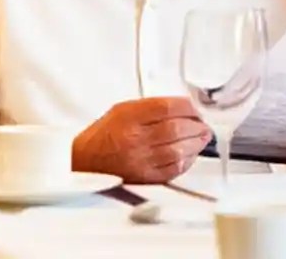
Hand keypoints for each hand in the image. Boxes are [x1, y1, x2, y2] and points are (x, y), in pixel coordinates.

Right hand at [72, 97, 210, 182]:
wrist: (82, 163)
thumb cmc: (102, 136)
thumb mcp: (121, 110)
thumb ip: (151, 108)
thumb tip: (183, 108)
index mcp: (128, 116)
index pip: (167, 107)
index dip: (187, 107)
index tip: (195, 109)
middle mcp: (134, 138)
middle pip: (176, 129)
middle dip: (196, 125)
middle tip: (203, 124)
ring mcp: (140, 161)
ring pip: (178, 150)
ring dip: (196, 144)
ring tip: (202, 138)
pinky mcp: (144, 179)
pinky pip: (174, 169)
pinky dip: (187, 161)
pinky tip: (190, 154)